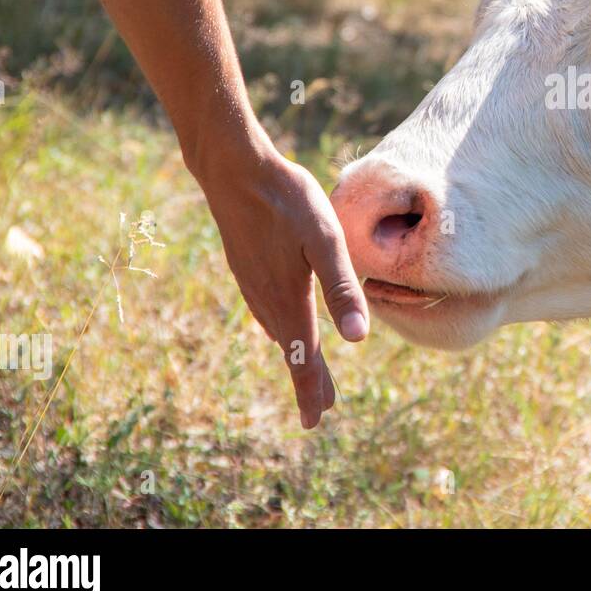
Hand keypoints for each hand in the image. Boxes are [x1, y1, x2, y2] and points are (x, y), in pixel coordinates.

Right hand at [197, 148, 368, 427]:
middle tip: (317, 411)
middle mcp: (266, 298)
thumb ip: (341, 288)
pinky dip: (280, 330)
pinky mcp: (245, 267)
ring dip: (295, 355)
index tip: (314, 421)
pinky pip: (265, 311)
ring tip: (307, 372)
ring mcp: (251, 283)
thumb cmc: (287, 200)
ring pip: (278, 330)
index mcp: (289, 299)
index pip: (303, 358)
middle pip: (291, 349)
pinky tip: (281, 326)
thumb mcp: (326, 239)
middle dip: (307, 379)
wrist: (233, 169)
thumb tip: (357, 340)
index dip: (311, 389)